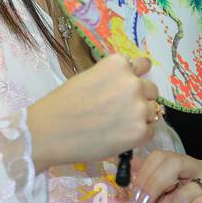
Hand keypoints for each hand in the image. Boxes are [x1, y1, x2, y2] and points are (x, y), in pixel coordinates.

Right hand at [26, 54, 160, 172]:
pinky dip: (137, 136)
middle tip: (121, 111)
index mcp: (118, 64)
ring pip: (153, 111)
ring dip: (141, 118)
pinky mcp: (139, 132)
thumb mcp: (88, 78)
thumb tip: (127, 85)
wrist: (48, 132)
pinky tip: (118, 138)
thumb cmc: (62, 105)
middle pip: (151, 90)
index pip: (143, 65)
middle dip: (140, 99)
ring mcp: (138, 108)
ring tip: (119, 126)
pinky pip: (149, 132)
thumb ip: (112, 78)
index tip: (129, 87)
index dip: (136, 77)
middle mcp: (132, 82)